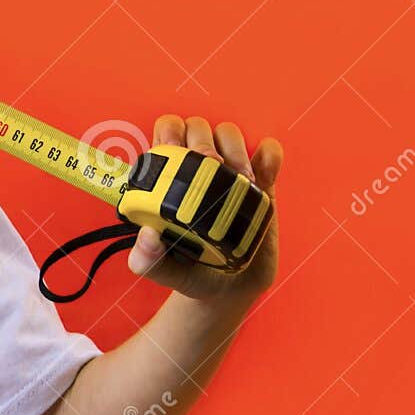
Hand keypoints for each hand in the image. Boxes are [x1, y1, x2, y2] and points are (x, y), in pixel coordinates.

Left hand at [125, 114, 283, 307]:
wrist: (230, 288)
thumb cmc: (189, 272)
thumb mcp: (163, 270)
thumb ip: (147, 260)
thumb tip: (146, 237)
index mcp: (167, 178)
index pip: (165, 132)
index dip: (170, 134)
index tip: (181, 158)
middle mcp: (196, 169)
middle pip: (197, 126)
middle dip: (203, 141)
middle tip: (214, 171)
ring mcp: (229, 173)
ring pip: (229, 133)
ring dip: (235, 149)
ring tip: (241, 183)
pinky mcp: (261, 184)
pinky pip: (268, 153)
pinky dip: (268, 156)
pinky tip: (262, 179)